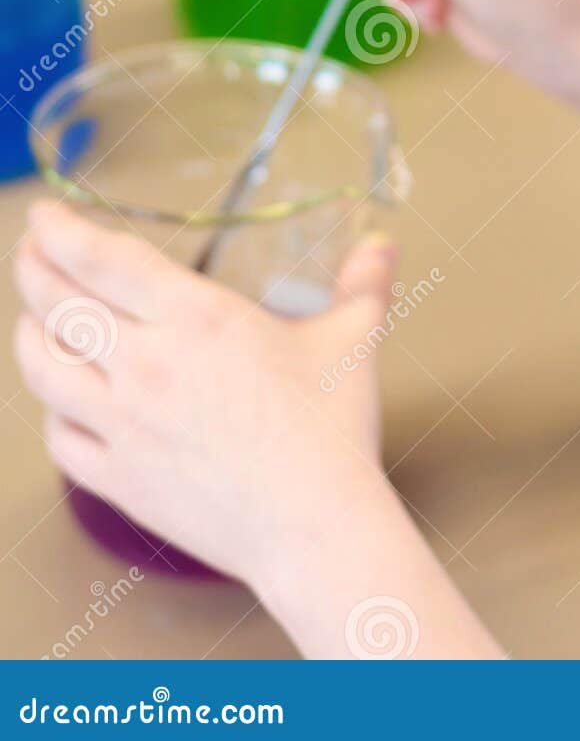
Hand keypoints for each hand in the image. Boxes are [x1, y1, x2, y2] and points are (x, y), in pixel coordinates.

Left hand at [14, 200, 397, 588]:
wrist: (315, 526)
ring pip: (43, 369)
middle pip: (59, 304)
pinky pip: (61, 437)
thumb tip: (382, 246)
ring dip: (27, 333)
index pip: (102, 259)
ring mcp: (125, 425)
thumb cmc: (332, 432)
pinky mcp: (119, 478)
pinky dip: (51, 411)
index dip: (61, 230)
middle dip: (33, 268)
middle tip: (29, 249)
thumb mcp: (353, 340)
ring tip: (29, 315)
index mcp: (198, 318)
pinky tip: (59, 398)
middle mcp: (148, 364)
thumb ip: (363, 285)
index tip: (44, 214)